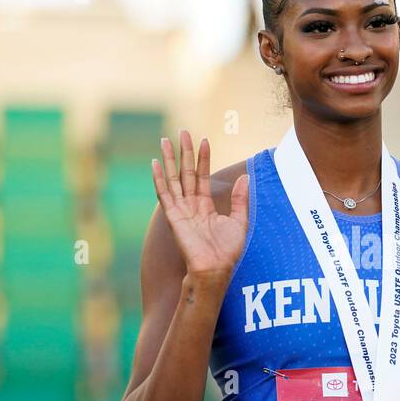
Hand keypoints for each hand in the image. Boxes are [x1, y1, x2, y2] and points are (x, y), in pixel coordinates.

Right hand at [152, 130, 249, 279]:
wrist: (216, 268)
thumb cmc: (227, 251)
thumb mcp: (240, 221)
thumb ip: (240, 199)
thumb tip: (244, 177)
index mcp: (205, 205)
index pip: (203, 176)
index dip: (203, 159)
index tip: (204, 141)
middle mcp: (191, 205)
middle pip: (186, 172)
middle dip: (184, 152)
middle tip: (182, 132)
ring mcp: (180, 209)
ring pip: (173, 178)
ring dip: (169, 159)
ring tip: (165, 140)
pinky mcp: (173, 216)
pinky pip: (164, 193)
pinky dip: (158, 178)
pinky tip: (155, 163)